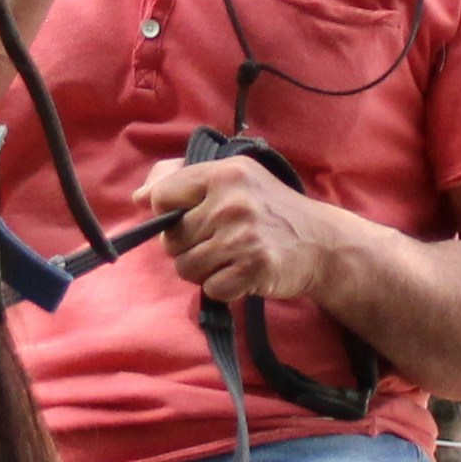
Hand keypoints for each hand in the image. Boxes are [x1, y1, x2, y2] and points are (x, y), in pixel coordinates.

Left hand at [137, 153, 340, 310]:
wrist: (322, 243)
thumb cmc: (269, 209)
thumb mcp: (232, 178)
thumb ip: (180, 179)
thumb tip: (139, 198)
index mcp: (224, 173)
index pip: (162, 196)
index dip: (169, 213)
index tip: (193, 218)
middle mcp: (231, 202)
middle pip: (171, 239)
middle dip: (189, 246)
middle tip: (220, 241)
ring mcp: (242, 236)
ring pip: (186, 267)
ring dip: (205, 270)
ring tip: (231, 257)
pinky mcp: (252, 268)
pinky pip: (210, 289)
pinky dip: (225, 288)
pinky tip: (244, 273)